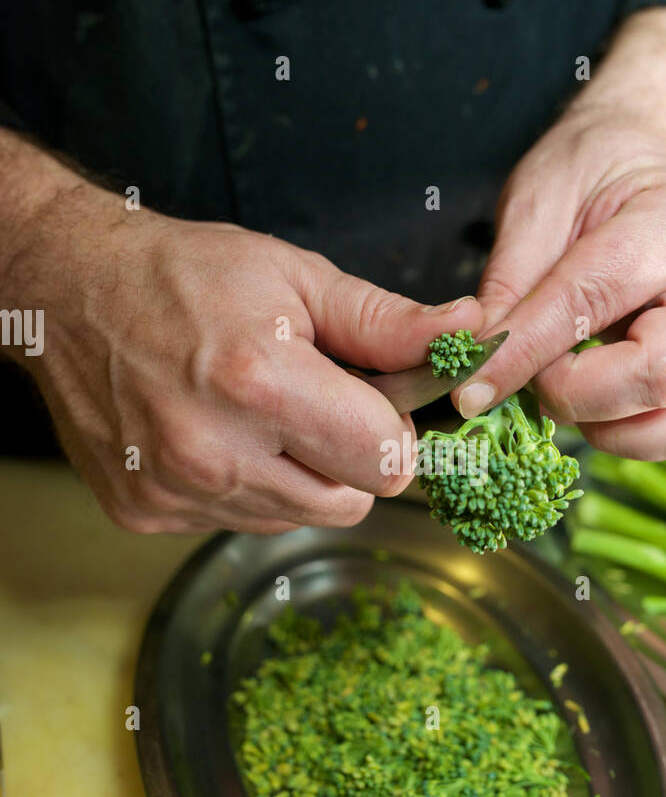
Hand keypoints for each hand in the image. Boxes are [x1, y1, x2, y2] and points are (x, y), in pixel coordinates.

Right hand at [1, 135, 480, 531]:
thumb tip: (467, 334)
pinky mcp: (146, 513)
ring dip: (298, 476)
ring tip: (260, 414)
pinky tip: (218, 435)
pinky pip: (237, 523)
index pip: (385, 460)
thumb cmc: (181, 274)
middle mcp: (215, 452)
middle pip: (349, 503)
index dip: (393, 433)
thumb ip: (386, 323)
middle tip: (319, 407)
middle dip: (352, 460)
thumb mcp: (294, 276)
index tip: (375, 405)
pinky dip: (245, 489)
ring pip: (296, 518)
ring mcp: (176, 490)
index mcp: (262, 383)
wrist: (68, 290)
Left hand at [456, 8, 665, 459]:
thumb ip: (507, 288)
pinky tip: (597, 396)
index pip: (595, 302)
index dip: (524, 353)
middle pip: (663, 377)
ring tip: (568, 385)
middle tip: (532, 378)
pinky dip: (634, 431)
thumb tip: (472, 361)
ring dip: (610, 425)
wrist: (647, 159)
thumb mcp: (536, 204)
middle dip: (577, 397)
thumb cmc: (593, 172)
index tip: (470, 387)